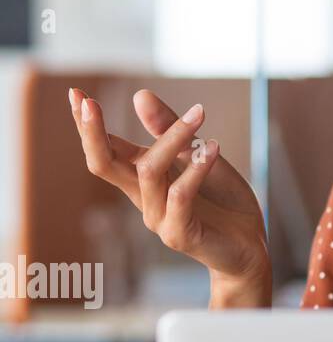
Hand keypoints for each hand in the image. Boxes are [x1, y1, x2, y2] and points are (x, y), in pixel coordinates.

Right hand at [68, 88, 270, 306]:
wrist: (249, 248)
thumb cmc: (222, 202)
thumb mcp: (199, 157)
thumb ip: (170, 130)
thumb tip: (139, 95)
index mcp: (143, 180)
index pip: (106, 150)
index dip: (88, 125)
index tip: (75, 92)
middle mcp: (144, 199)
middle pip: (105, 165)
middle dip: (92, 133)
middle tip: (88, 102)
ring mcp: (159, 218)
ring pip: (150, 171)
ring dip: (172, 138)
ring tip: (199, 114)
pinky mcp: (180, 234)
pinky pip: (180, 197)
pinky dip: (196, 169)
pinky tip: (213, 147)